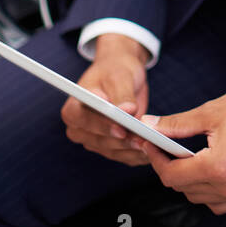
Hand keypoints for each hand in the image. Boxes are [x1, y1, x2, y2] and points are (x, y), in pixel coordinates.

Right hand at [61, 35, 150, 165]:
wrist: (121, 75)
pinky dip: (137, 153)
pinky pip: (123, 155)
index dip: (103, 126)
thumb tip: (128, 110)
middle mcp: (79, 129)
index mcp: (73, 109)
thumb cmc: (115, 71)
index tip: (121, 129)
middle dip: (123, 140)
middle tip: (143, 138)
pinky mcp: (109, 148)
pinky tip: (151, 149)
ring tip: (152, 144)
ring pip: (113, 151)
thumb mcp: (119, 76)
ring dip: (132, 149)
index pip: (86, 121)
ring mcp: (94, 141)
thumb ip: (123, 94)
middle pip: (100, 140)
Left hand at [139, 72, 225, 211]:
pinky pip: (221, 202)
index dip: (157, 161)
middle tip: (168, 146)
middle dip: (172, 169)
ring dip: (190, 182)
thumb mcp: (211, 111)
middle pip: (185, 190)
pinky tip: (211, 168)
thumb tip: (150, 126)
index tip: (151, 145)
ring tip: (190, 156)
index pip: (173, 177)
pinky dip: (210, 190)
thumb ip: (176, 124)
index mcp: (218, 167)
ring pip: (201, 199)